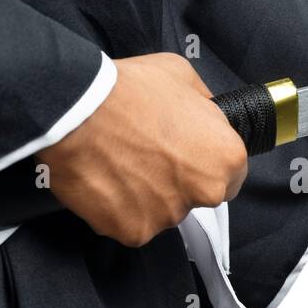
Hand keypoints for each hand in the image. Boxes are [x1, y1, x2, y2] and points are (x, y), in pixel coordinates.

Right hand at [38, 53, 247, 246]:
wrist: (75, 110)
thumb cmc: (129, 90)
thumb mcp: (182, 76)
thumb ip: (204, 105)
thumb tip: (207, 115)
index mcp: (225, 158)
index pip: (231, 175)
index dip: (206, 163)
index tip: (186, 155)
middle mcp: (205, 193)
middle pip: (196, 196)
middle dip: (177, 181)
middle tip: (147, 155)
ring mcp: (168, 216)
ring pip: (162, 211)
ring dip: (146, 195)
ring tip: (120, 164)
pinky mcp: (134, 231)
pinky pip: (130, 223)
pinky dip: (118, 208)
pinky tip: (105, 180)